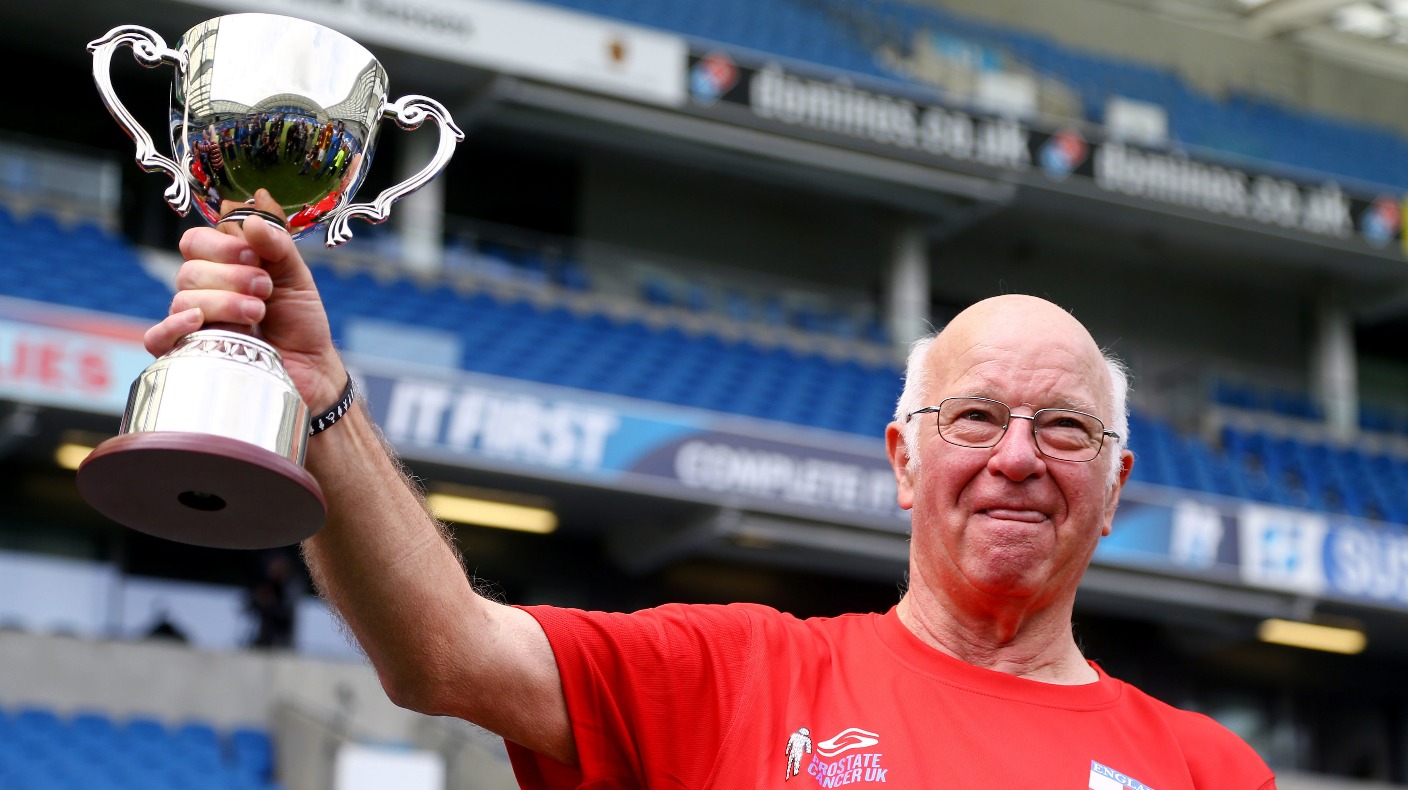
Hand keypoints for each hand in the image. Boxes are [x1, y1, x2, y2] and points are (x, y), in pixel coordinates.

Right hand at [145, 189, 343, 408]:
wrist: (312, 370)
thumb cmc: (301, 323)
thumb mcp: (297, 276)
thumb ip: (277, 240)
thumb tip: (255, 199)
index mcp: (222, 268)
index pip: (196, 241)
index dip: (222, 245)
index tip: (255, 256)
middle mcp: (203, 293)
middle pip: (189, 269)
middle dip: (232, 277)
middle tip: (266, 289)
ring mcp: (193, 324)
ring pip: (183, 300)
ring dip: (224, 302)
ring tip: (259, 313)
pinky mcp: (189, 354)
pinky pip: (156, 337)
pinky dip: (173, 326)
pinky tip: (200, 322)